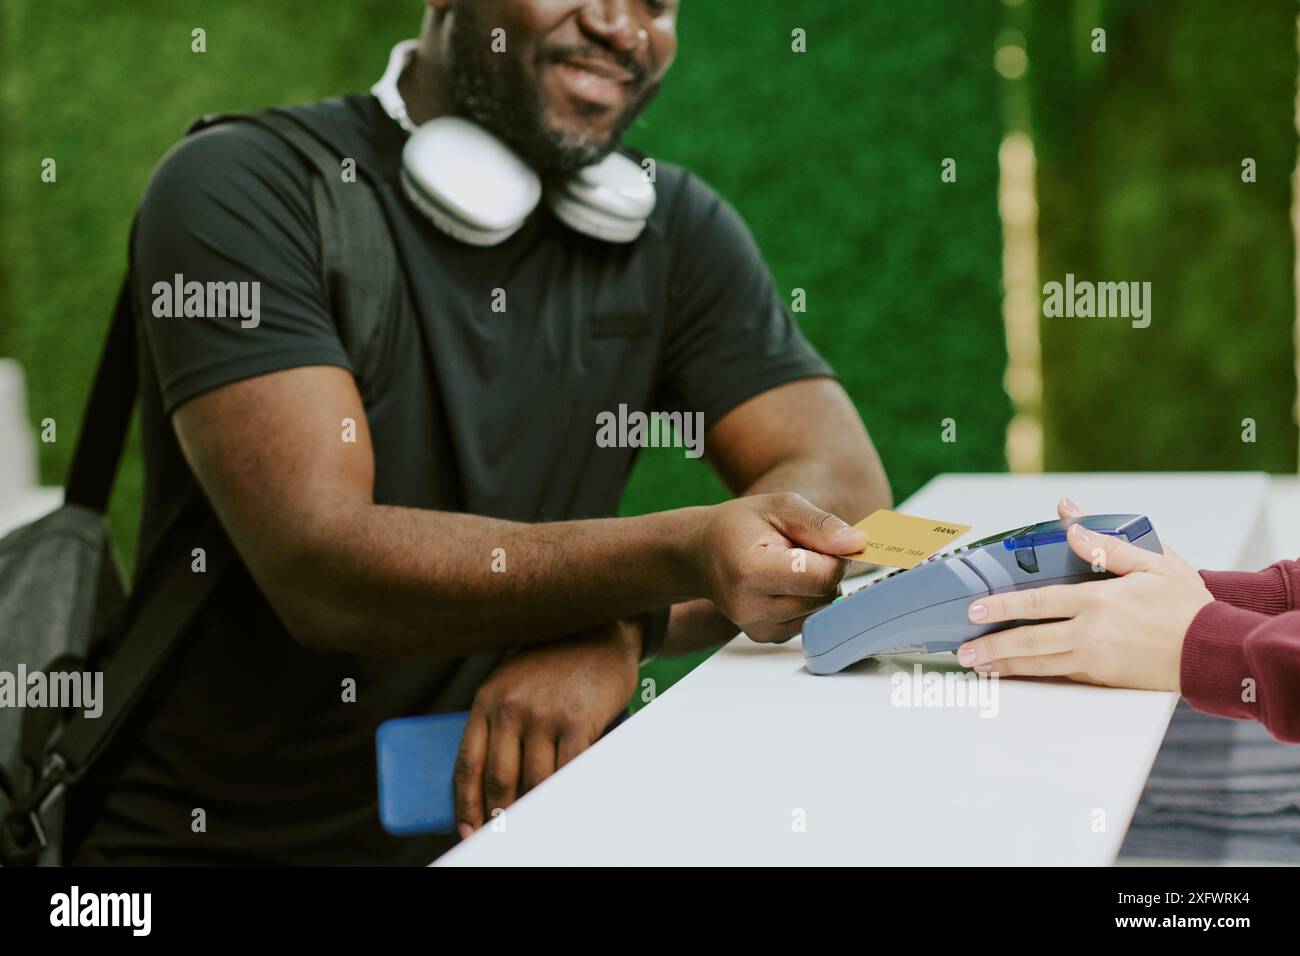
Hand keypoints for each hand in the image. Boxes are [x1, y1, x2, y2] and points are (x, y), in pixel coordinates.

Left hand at [454, 618, 640, 837]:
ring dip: (533, 810)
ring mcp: (546, 714)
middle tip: (502, 837)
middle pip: (499, 781)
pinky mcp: (578, 721)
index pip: (468, 764)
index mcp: (487, 699)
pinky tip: (560, 807)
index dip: (466, 805)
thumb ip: (498, 720)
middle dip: (500, 817)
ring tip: (533, 827)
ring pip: (534, 782)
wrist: (597, 630)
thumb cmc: (552, 663)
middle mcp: (512, 708)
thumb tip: (489, 781)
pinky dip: (563, 795)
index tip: (467, 831)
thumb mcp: (512, 680)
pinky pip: (568, 771)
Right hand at [690, 493, 866, 642]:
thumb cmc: (740, 525)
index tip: (821, 540)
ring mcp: (757, 628)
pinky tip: (783, 583)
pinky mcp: (766, 636)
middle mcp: (749, 608)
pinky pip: (809, 620)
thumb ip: (820, 525)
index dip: (835, 556)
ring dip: (817, 586)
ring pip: (821, 610)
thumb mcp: (779, 507)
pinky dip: (806, 600)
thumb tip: (857, 543)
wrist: (703, 552)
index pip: (822, 577)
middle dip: (826, 570)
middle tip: (801, 549)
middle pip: (825, 596)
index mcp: (749, 572)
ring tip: (789, 565)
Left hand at [955, 499, 1212, 690]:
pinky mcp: (1105, 679)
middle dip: (992, 647)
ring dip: (1006, 666)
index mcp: (1098, 601)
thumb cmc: (1186, 603)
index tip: (975, 610)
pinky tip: (1019, 675)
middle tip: (964, 650)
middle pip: (1030, 641)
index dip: (1001, 606)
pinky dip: (1035, 676)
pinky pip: (1062, 677)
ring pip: (1041, 665)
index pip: (1037, 603)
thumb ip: (1105, 543)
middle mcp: (1091, 634)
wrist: (1214, 650)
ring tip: (979, 668)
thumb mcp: (1151, 561)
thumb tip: (1068, 520)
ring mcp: (1097, 661)